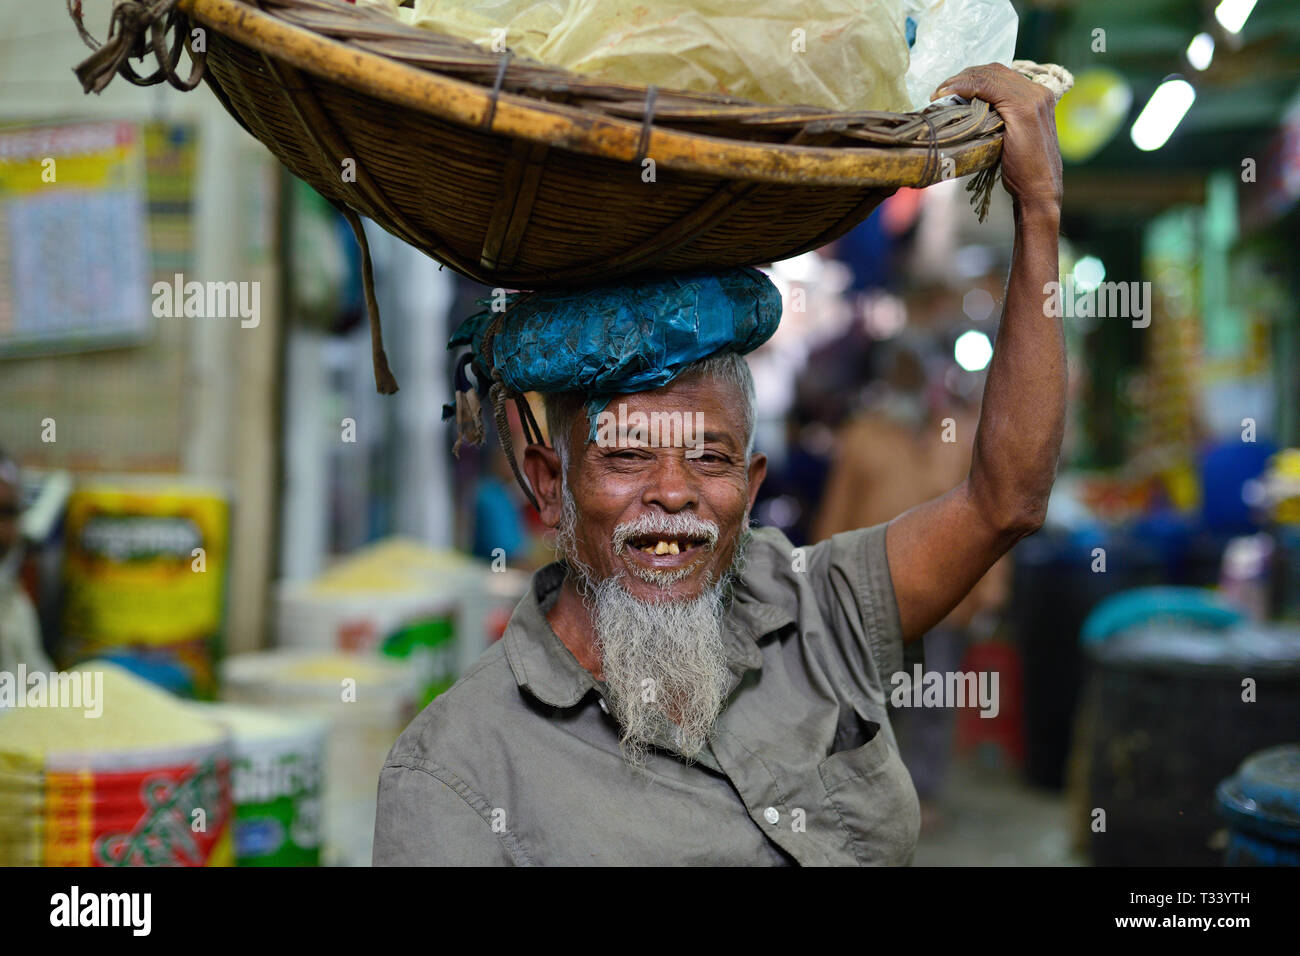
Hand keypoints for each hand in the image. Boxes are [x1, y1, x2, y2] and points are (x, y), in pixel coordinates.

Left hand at [933, 63, 1061, 212]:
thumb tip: (969, 110)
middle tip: (940, 91)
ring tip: (940, 93)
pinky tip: (948, 94)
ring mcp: (1033, 98)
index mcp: (1038, 96)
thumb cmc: (1021, 171)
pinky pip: (988, 86)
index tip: (948, 90)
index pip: (1000, 74)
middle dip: (964, 76)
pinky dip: (965, 87)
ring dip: (960, 80)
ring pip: (989, 75)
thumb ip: (998, 118)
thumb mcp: (1009, 136)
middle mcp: (1038, 91)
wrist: (1038, 190)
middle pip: (994, 70)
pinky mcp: (1023, 108)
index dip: (971, 77)